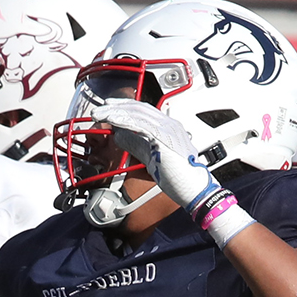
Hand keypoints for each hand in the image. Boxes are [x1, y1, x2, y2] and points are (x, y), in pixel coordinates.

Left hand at [93, 101, 224, 211]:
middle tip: (100, 109)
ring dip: (116, 112)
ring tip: (101, 114)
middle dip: (117, 106)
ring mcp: (168, 129)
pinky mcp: (164, 137)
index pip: (143, 111)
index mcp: (168, 128)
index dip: (125, 107)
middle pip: (139, 108)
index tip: (110, 108)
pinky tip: (112, 121)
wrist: (195, 190)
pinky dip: (124, 120)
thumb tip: (119, 136)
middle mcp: (169, 125)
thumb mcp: (151, 158)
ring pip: (137, 113)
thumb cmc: (179, 179)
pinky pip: (140, 124)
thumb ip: (136, 145)